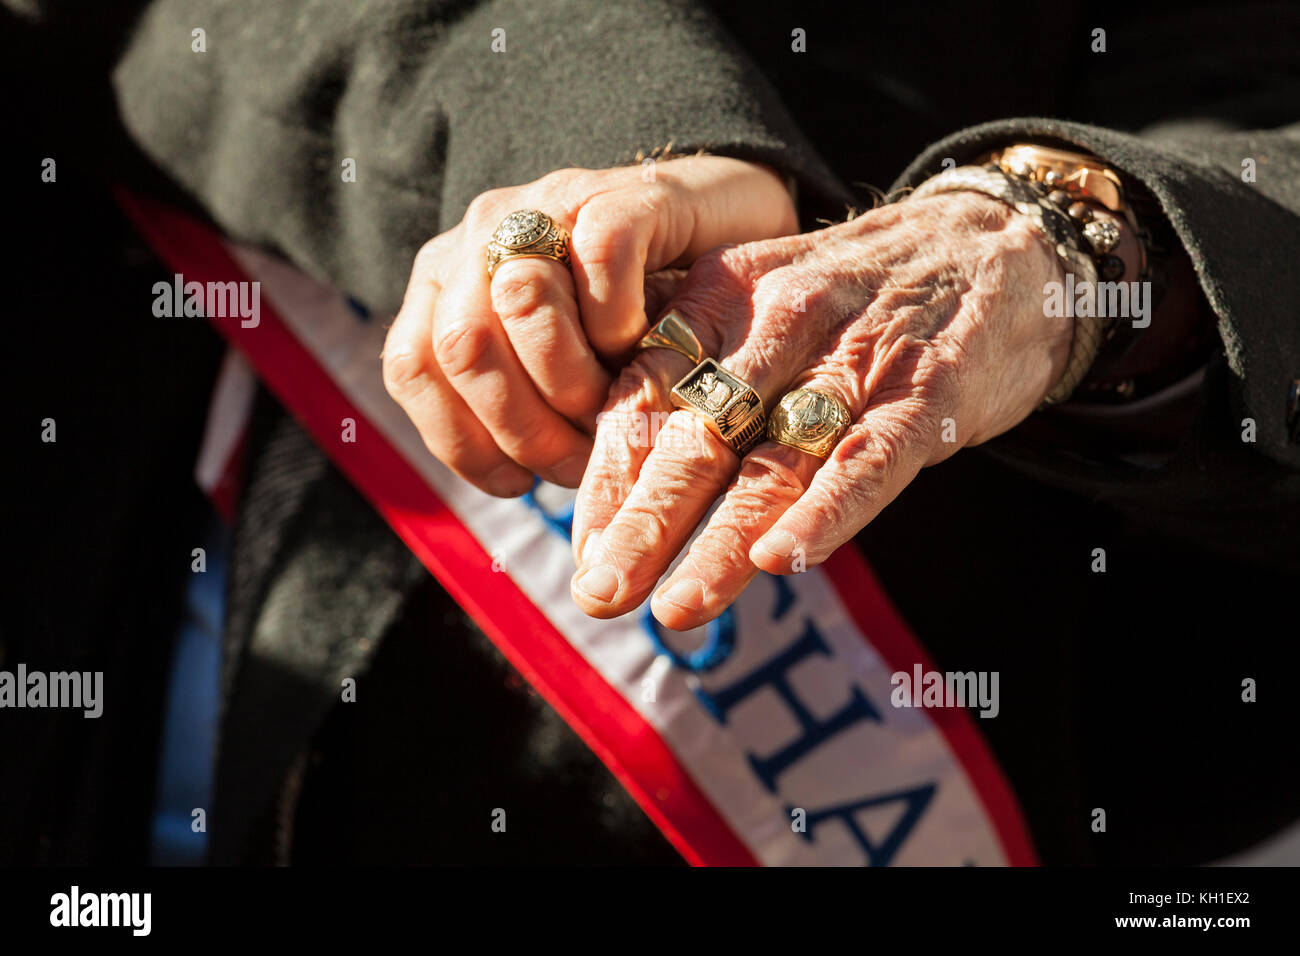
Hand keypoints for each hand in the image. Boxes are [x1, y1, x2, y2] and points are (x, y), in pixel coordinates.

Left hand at [381, 157, 795, 495]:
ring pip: (519, 298)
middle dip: (525, 425)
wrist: (729, 237)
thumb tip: (518, 495)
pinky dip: (620, 321)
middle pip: (462, 345)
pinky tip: (643, 343)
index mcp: (450, 283)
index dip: (462, 441)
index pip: (413, 366)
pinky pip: (599, 258)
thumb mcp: (571, 386)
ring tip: (614, 401)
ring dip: (572, 379)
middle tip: (583, 453)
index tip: (519, 481)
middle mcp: (483, 236)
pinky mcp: (622, 193)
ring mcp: (550, 203)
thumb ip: (523, 418)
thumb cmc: (643, 334)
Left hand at [570, 191, 1068, 628]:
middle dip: (644, 521)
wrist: (996, 242)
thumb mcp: (765, 305)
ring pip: (774, 461)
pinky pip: (866, 462)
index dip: (609, 479)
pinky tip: (780, 561)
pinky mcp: (924, 392)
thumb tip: (622, 478)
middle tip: (599, 592)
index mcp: (723, 299)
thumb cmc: (859, 297)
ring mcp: (854, 357)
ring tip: (676, 608)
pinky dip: (824, 513)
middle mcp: (778, 321)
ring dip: (719, 540)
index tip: (583, 549)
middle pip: (698, 435)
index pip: (647, 398)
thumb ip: (699, 375)